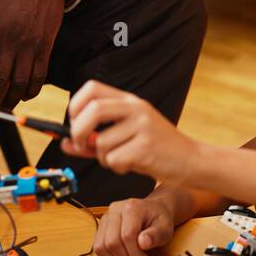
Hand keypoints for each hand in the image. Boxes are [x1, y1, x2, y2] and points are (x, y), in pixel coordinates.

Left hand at [61, 80, 198, 185]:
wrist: (191, 160)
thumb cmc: (156, 149)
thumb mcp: (126, 138)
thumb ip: (94, 139)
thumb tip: (64, 143)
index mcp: (130, 101)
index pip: (92, 88)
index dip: (75, 105)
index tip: (73, 123)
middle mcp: (136, 108)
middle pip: (93, 109)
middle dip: (79, 130)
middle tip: (82, 143)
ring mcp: (143, 126)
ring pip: (102, 143)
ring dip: (103, 158)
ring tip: (121, 159)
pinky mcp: (147, 147)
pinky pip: (114, 160)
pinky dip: (116, 168)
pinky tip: (132, 165)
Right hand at [92, 196, 175, 255]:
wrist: (152, 210)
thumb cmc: (159, 220)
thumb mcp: (165, 227)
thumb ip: (155, 235)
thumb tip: (143, 243)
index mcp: (132, 207)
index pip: (127, 236)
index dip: (135, 255)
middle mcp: (115, 209)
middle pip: (111, 242)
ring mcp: (105, 218)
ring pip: (100, 246)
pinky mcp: (101, 227)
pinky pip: (96, 248)